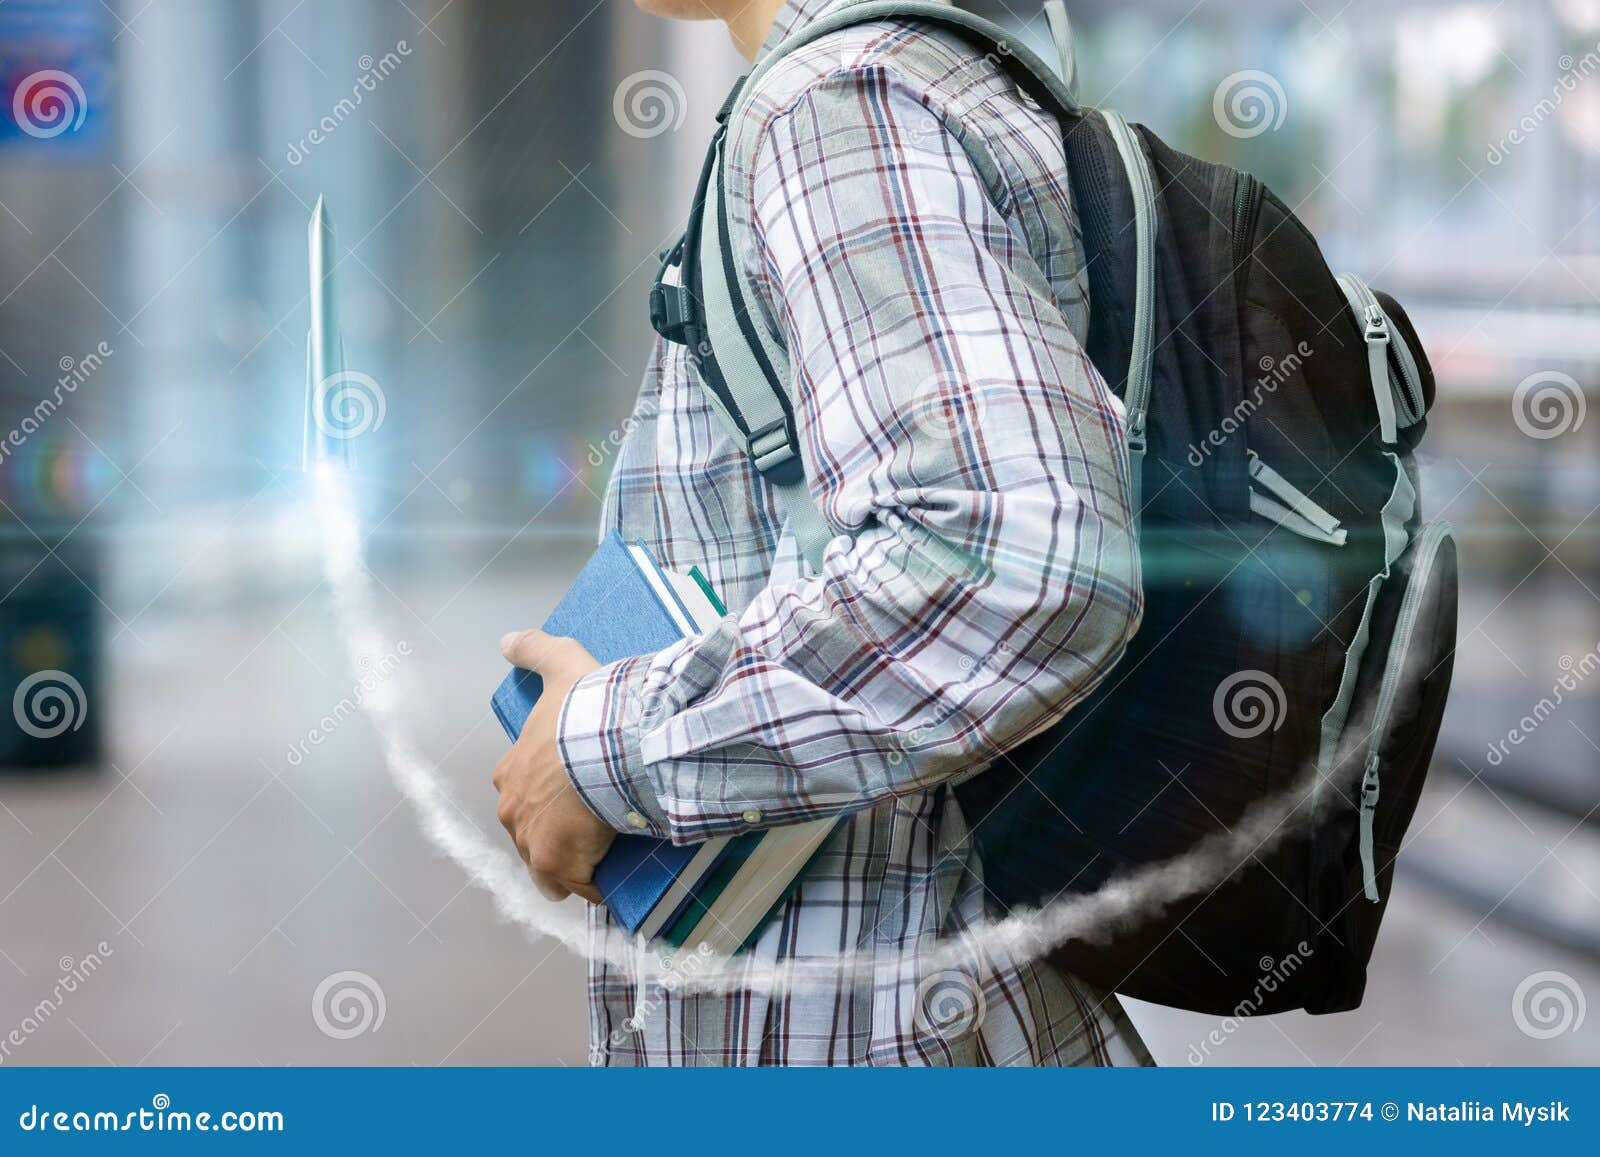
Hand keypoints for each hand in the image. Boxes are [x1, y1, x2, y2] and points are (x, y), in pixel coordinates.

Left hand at [492, 629, 612, 903]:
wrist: (606, 746)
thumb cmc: (583, 710)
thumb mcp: (560, 666)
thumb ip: (534, 650)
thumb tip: (506, 639)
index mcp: (512, 772)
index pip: (524, 795)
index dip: (550, 798)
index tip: (576, 795)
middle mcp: (513, 812)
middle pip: (535, 835)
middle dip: (561, 836)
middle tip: (598, 825)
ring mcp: (534, 843)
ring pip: (554, 867)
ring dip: (577, 865)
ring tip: (611, 855)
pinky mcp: (560, 867)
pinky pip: (582, 886)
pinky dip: (599, 886)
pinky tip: (621, 877)